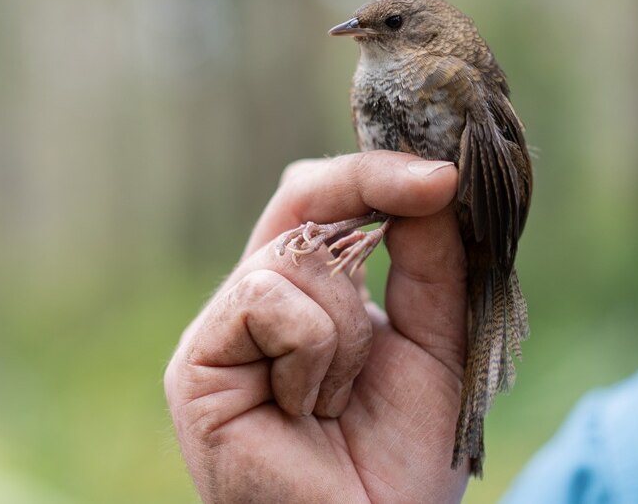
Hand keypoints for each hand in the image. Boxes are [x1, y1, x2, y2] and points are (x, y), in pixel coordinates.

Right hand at [164, 152, 468, 502]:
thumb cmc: (399, 462)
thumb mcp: (434, 344)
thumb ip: (429, 264)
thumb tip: (430, 177)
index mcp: (302, 297)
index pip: (320, 200)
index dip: (374, 174)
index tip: (444, 175)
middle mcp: (253, 304)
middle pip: (304, 205)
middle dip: (370, 235)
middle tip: (396, 305)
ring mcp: (217, 332)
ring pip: (293, 257)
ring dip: (346, 336)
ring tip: (332, 406)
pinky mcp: (193, 364)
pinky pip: (266, 299)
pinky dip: (310, 354)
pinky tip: (302, 413)